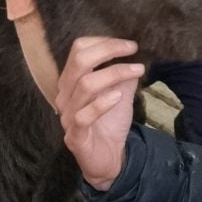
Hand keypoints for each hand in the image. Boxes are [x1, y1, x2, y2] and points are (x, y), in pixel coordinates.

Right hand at [56, 36, 143, 190]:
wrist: (108, 159)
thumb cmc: (110, 122)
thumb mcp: (121, 92)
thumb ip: (124, 74)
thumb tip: (134, 51)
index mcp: (71, 81)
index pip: (78, 50)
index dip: (103, 42)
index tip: (129, 45)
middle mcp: (65, 96)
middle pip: (79, 62)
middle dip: (108, 50)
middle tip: (132, 49)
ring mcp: (67, 116)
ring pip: (84, 85)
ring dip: (114, 73)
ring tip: (137, 71)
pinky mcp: (75, 137)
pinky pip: (83, 116)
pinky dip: (102, 103)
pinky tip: (119, 96)